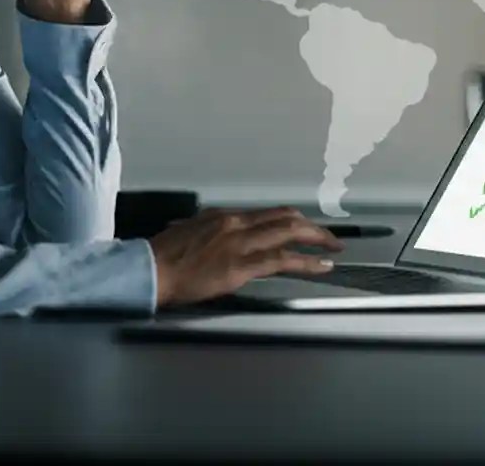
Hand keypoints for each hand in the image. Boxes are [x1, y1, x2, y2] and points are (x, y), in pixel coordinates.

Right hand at [148, 207, 344, 306]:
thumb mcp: (191, 232)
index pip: (268, 213)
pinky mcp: (240, 266)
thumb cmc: (164, 256)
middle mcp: (236, 223)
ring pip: (288, 234)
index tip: (306, 226)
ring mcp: (240, 244)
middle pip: (285, 218)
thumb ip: (213, 232)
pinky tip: (321, 265)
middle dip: (312, 227)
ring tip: (334, 248)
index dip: (293, 220)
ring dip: (316, 240)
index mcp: (224, 216)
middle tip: (331, 237)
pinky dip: (306, 262)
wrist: (150, 270)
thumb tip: (225, 236)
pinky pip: (281, 260)